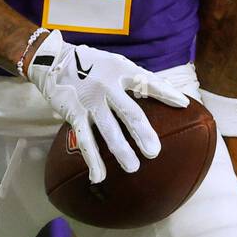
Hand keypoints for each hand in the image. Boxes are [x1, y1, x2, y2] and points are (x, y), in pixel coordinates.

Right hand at [26, 30, 189, 183]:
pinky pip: (85, 140)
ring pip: (108, 130)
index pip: (147, 81)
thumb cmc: (92, 64)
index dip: (165, 92)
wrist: (54, 61)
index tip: (183, 105)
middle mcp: (106, 85)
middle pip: (129, 112)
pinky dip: (92, 159)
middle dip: (142, 133)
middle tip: (154, 151)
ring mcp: (90, 101)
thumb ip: (135, 78)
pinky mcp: (74, 113)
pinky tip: (99, 176)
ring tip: (133, 167)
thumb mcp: (115, 64)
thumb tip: (164, 91)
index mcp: (120, 70)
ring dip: (121, 150)